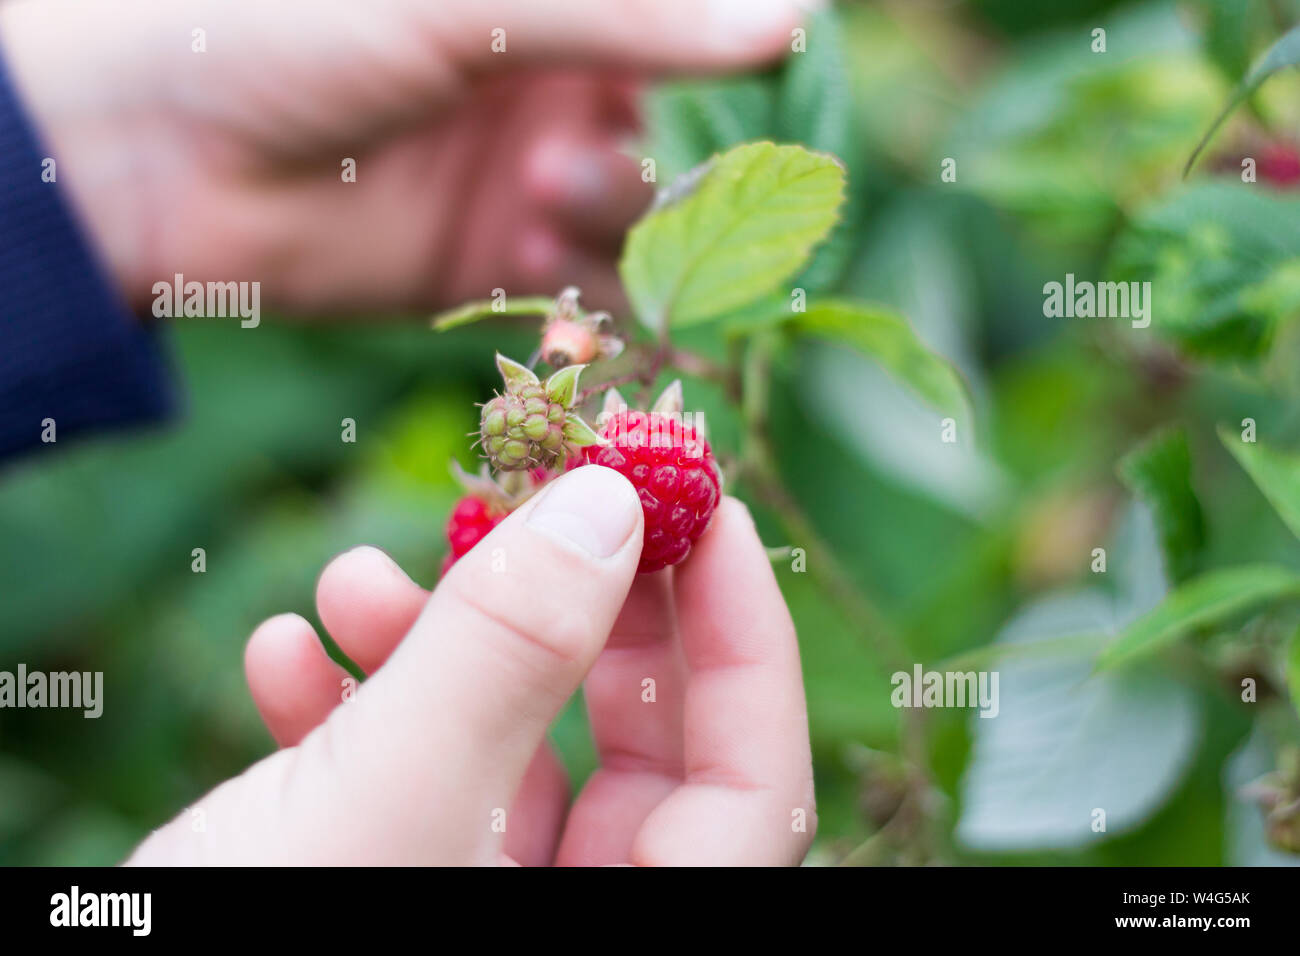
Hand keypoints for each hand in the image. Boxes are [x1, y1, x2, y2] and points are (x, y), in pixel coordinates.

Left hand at [0, 0, 805, 312]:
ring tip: (535, 192)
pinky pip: (589, 299)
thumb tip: (789, 21)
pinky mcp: (497, 274)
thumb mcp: (472, 2)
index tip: (775, 87)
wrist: (162, 154)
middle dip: (676, 160)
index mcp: (562, 8)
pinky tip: (532, 258)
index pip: (694, 38)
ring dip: (615, 218)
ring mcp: (533, 189)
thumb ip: (631, 17)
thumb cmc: (297, 28)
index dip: (740, 65)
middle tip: (600, 151)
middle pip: (689, 145)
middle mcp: (562, 94)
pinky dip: (585, 290)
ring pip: (648, 228)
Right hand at [125, 466, 814, 864]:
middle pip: (633, 748)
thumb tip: (611, 506)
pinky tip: (284, 661)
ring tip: (353, 583)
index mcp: (621, 927)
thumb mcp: (385, 797)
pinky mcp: (391, 885)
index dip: (746, 633)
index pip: (752, 781)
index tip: (705, 504)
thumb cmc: (246, 945)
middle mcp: (565, 919)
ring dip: (436, 646)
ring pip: (508, 750)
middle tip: (547, 504)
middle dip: (579, 610)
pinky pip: (412, 784)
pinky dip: (357, 709)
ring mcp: (475, 901)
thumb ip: (505, 655)